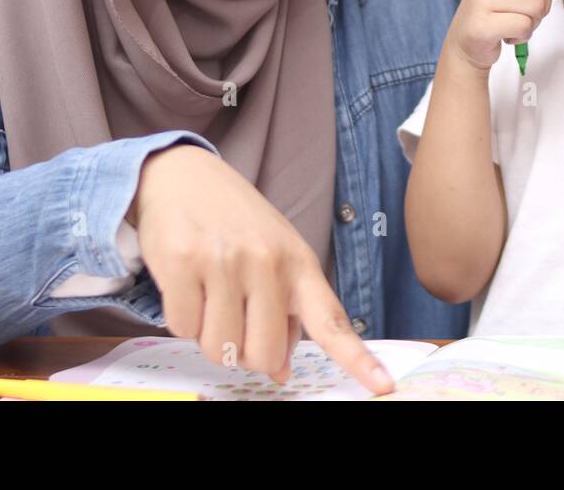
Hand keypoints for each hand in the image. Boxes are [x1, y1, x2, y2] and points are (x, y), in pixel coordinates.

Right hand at [128, 144, 393, 394]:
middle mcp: (266, 262)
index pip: (331, 320)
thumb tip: (281, 369)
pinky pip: (182, 328)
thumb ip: (286, 310)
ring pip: (220, 348)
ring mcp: (224, 261)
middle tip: (235, 318)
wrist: (183, 175)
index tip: (382, 387)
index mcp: (299, 264)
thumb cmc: (235, 222)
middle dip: (245, 352)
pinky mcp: (181, 261)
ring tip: (209, 295)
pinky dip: (182, 319)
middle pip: (264, 355)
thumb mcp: (275, 254)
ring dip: (210, 336)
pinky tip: (186, 284)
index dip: (356, 359)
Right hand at [446, 0, 563, 71]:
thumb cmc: (495, 13)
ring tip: (513, 24)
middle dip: (542, 4)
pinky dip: (522, 36)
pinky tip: (507, 36)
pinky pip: (524, 26)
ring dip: (532, 22)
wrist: (465, 42)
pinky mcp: (484, 25)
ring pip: (536, 7)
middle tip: (523, 13)